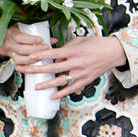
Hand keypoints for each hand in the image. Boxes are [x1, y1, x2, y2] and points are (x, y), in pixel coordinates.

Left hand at [0, 27, 127, 99]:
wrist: (113, 53)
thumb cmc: (96, 44)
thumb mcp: (79, 41)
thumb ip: (66, 47)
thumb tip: (54, 55)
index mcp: (74, 51)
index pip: (53, 53)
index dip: (40, 55)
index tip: (28, 57)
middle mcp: (76, 63)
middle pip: (52, 67)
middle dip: (36, 69)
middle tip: (24, 70)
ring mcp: (81, 73)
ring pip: (60, 80)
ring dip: (47, 84)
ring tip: (35, 86)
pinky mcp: (85, 81)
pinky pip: (71, 89)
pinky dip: (61, 93)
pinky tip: (52, 96)